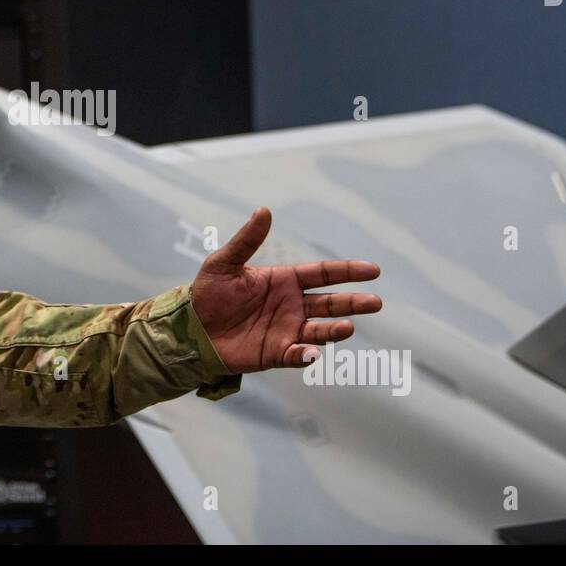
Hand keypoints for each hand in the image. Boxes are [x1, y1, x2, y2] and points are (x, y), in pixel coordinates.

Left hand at [190, 207, 381, 372]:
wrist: (191, 328)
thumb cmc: (207, 293)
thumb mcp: (224, 263)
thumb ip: (247, 240)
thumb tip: (264, 210)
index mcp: (284, 280)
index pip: (323, 274)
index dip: (348, 272)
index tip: (372, 270)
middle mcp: (291, 305)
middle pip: (330, 303)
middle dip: (353, 303)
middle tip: (375, 302)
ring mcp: (286, 330)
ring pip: (319, 330)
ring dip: (334, 329)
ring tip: (348, 327)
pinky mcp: (275, 353)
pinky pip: (296, 354)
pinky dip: (306, 354)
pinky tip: (313, 352)